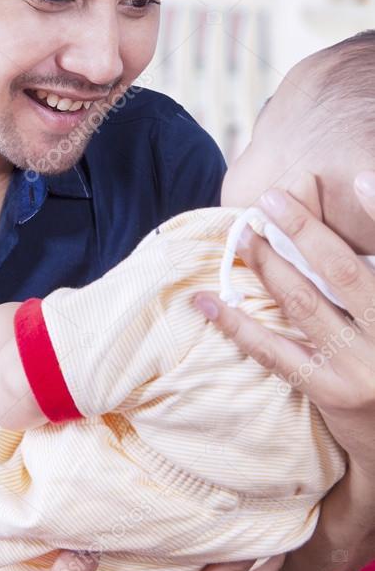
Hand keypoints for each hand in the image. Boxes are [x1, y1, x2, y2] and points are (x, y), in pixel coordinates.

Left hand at [194, 173, 374, 482]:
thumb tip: (361, 202)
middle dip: (305, 229)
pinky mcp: (330, 393)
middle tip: (271, 199)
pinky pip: (275, 352)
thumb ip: (373, 278)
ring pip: (305, 305)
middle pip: (344, 271)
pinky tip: (211, 302)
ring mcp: (361, 367)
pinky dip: (238, 324)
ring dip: (269, 265)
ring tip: (244, 236)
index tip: (359, 178)